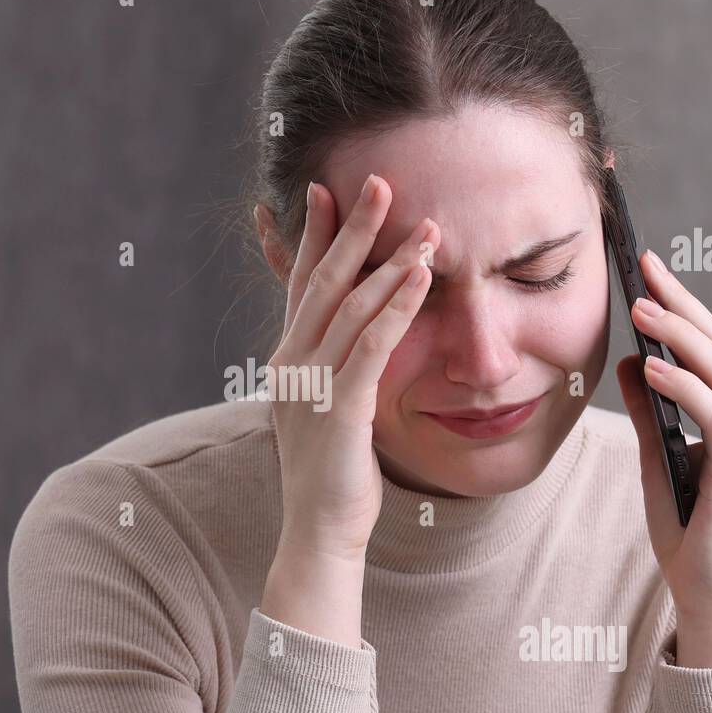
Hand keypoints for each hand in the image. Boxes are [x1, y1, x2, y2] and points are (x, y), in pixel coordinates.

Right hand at [268, 173, 438, 561]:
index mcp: (287, 360)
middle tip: (380, 181)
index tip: (327, 189)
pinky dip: (397, 307)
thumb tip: (351, 337)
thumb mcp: (325, 409)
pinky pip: (371, 346)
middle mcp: (292, 363)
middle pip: (324, 282)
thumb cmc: (331, 473)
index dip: (314, 236)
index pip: (301, 285)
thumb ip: (333, 367)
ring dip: (390, 261)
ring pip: (351, 308)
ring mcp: (312, 385)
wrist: (318, 531)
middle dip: (352, 228)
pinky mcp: (340, 410)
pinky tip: (421, 277)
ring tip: (424, 224)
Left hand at [616, 249, 711, 666]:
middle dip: (682, 304)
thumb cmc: (685, 528)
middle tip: (645, 268)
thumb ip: (647, 411)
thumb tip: (628, 362)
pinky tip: (652, 368)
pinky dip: (683, 387)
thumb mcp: (655, 456)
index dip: (683, 306)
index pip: (711, 348)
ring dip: (679, 337)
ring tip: (640, 309)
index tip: (649, 270)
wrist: (707, 590)